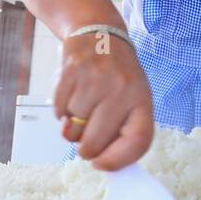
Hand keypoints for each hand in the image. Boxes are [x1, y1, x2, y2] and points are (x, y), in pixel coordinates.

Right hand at [52, 31, 154, 170]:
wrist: (99, 35)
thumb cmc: (117, 76)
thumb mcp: (132, 98)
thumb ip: (123, 130)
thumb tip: (103, 163)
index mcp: (142, 99)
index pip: (138, 141)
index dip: (117, 160)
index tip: (101, 164)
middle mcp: (121, 89)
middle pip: (95, 142)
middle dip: (86, 149)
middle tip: (85, 141)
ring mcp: (95, 79)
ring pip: (72, 129)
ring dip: (72, 126)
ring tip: (83, 106)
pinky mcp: (71, 71)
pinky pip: (58, 112)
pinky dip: (61, 112)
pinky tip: (72, 95)